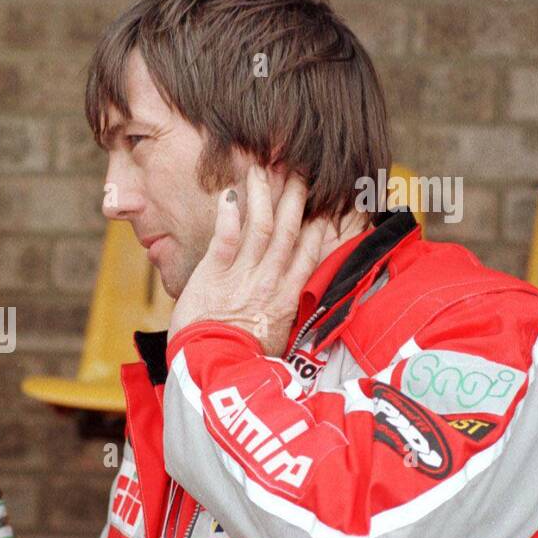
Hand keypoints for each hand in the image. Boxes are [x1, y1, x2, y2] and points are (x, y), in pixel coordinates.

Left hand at [168, 165, 326, 356]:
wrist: (213, 369)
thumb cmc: (241, 360)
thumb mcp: (277, 341)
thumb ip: (286, 317)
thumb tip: (297, 310)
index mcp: (289, 298)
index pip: (310, 253)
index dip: (318, 226)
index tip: (324, 204)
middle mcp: (270, 282)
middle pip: (288, 231)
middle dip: (294, 197)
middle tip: (298, 169)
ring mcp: (243, 276)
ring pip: (260, 227)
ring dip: (263, 195)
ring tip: (264, 168)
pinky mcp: (213, 275)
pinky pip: (225, 238)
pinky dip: (228, 214)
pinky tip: (229, 193)